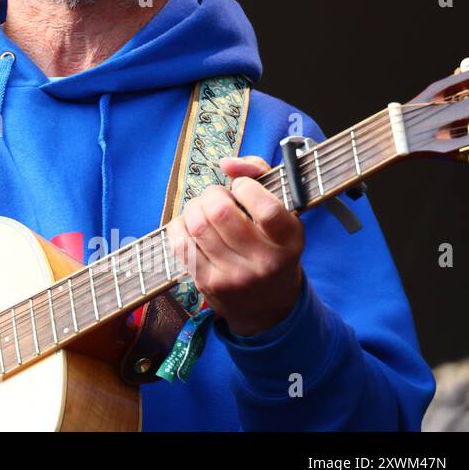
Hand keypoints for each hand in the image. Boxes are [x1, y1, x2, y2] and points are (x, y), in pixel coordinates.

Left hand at [165, 155, 304, 337]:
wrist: (268, 306)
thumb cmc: (272, 245)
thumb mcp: (281, 212)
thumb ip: (259, 175)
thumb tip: (226, 163)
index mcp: (288, 241)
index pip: (266, 209)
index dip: (246, 188)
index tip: (241, 187)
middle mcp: (264, 262)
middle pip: (220, 213)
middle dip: (212, 195)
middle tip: (217, 198)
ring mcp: (234, 277)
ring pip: (197, 226)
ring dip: (194, 208)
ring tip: (203, 210)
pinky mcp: (208, 284)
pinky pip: (180, 243)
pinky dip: (180, 226)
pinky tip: (191, 226)